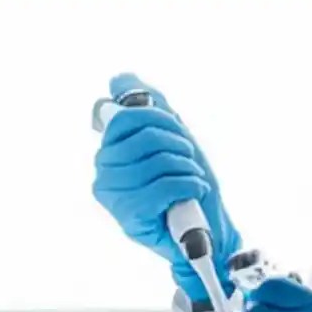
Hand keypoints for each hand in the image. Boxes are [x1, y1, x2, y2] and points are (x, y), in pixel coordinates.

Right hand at [93, 73, 241, 302]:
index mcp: (109, 151)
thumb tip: (117, 80)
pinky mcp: (129, 217)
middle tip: (189, 161)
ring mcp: (113, 196)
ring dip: (187, 168)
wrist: (207, 232)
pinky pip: (164, 186)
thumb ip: (148, 106)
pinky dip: (189, 185)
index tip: (177, 134)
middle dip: (178, 145)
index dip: (160, 119)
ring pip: (157, 161)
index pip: (125, 116)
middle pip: (144, 136)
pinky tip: (193, 193)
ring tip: (192, 180)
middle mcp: (103, 173)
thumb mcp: (172, 137)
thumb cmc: (188, 185)